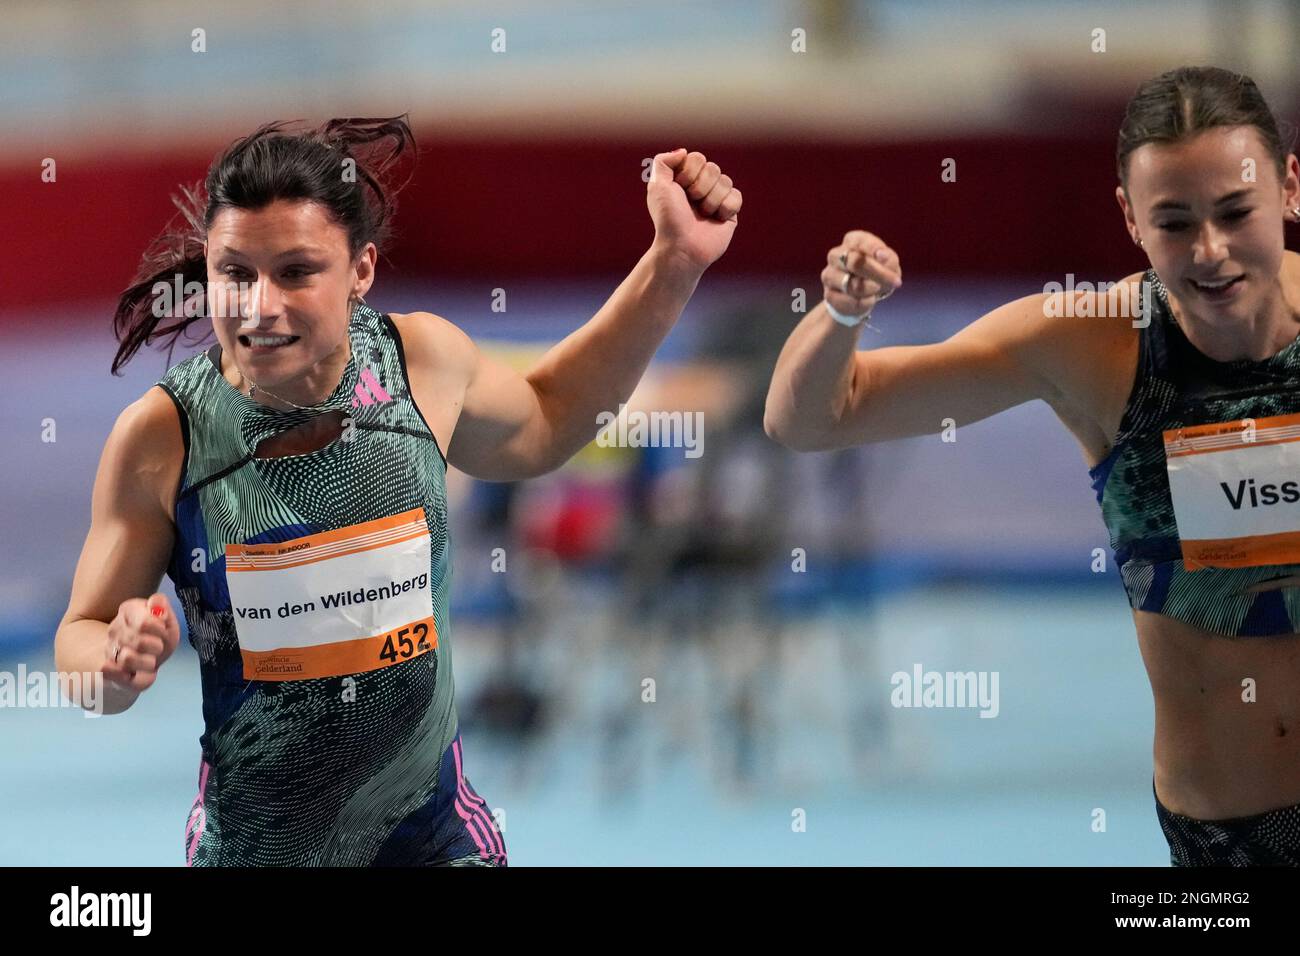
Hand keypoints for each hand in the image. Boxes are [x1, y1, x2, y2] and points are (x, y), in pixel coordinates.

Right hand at [103, 592, 179, 693]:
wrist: (147, 660)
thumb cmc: (158, 637)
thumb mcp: (167, 620)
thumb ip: (162, 606)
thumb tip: (156, 604)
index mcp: (129, 610)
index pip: (145, 622)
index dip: (160, 630)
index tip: (163, 630)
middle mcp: (115, 628)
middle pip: (140, 642)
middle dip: (157, 647)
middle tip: (158, 647)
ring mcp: (109, 648)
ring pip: (127, 659)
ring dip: (147, 663)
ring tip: (150, 660)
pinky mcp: (107, 668)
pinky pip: (111, 673)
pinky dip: (127, 676)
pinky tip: (135, 673)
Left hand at [646, 148, 742, 271]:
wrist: (682, 247)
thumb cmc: (668, 219)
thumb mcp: (657, 186)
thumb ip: (663, 161)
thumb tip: (683, 152)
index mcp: (685, 178)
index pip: (697, 158)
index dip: (688, 174)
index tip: (679, 190)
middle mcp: (701, 186)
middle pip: (713, 168)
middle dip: (700, 187)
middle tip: (691, 204)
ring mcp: (717, 198)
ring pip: (725, 181)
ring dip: (710, 200)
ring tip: (702, 215)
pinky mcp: (730, 212)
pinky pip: (736, 196)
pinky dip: (725, 208)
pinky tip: (716, 219)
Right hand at [822, 231, 901, 318]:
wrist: (862, 296)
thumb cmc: (877, 273)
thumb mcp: (889, 263)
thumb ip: (888, 258)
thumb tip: (881, 255)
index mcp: (852, 241)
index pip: (861, 242)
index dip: (875, 250)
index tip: (887, 259)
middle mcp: (836, 255)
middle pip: (855, 262)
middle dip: (878, 274)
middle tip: (895, 282)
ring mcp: (829, 275)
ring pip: (850, 284)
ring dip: (869, 290)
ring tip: (877, 290)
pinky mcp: (829, 295)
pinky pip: (847, 301)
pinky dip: (863, 303)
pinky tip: (869, 300)